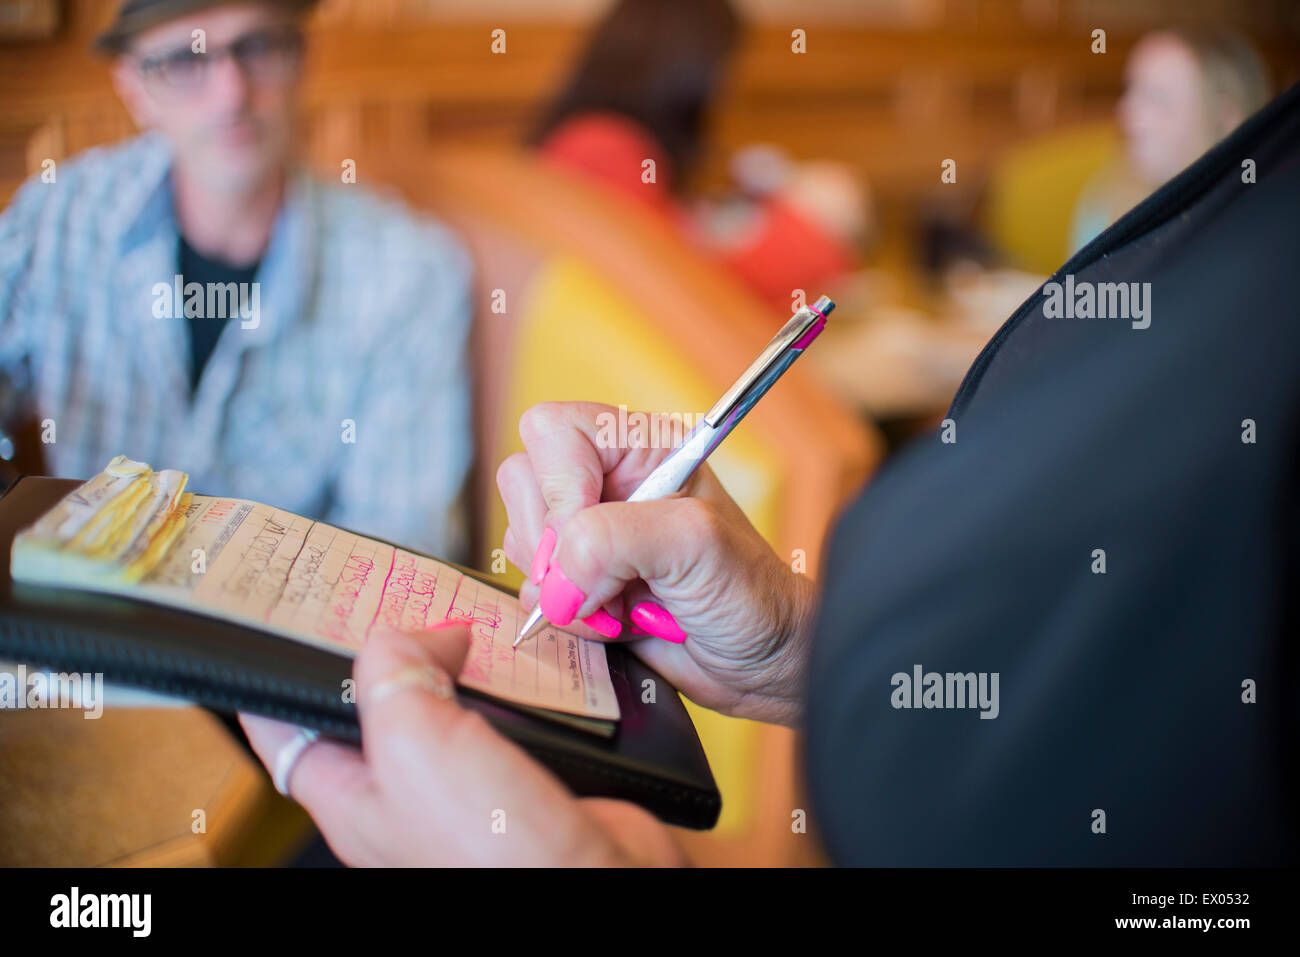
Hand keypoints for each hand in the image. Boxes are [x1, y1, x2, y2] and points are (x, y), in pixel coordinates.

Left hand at [239, 623, 684, 866]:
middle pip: (374, 699)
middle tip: (393, 598)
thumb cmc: (494, 855)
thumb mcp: (413, 743)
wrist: (603, 878)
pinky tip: (526, 660)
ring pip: (446, 698)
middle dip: (384, 647)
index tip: (280, 616)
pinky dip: (518, 679)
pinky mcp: (523, 771)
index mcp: (351, 796)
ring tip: (466, 618)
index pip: (285, 723)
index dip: (277, 669)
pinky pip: (509, 710)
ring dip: (460, 659)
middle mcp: (404, 791)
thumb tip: (422, 634)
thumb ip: (393, 670)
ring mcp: (465, 781)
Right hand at [498, 401, 817, 726]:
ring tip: (626, 604)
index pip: (554, 431)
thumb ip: (615, 540)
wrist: (763, 660)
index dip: (560, 487)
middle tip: (611, 581)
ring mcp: (589, 534)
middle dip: (558, 547)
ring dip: (567, 589)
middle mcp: (608, 482)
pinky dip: (568, 617)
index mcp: (640, 447)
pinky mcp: (579, 583)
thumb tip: (556, 576)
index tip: (585, 540)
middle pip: (524, 484)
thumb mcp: (695, 546)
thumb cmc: (752, 593)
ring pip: (524, 543)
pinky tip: (616, 623)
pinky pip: (533, 592)